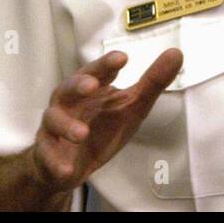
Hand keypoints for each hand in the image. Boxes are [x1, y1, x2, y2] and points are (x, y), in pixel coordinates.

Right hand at [29, 48, 182, 192]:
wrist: (73, 162)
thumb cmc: (101, 127)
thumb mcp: (132, 106)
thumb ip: (153, 82)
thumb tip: (176, 54)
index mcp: (90, 88)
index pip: (98, 71)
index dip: (107, 64)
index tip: (122, 58)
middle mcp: (68, 102)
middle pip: (68, 87)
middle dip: (79, 85)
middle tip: (92, 86)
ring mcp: (54, 126)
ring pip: (53, 120)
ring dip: (67, 125)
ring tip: (81, 134)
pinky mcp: (47, 151)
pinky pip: (47, 154)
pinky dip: (55, 162)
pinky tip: (66, 168)